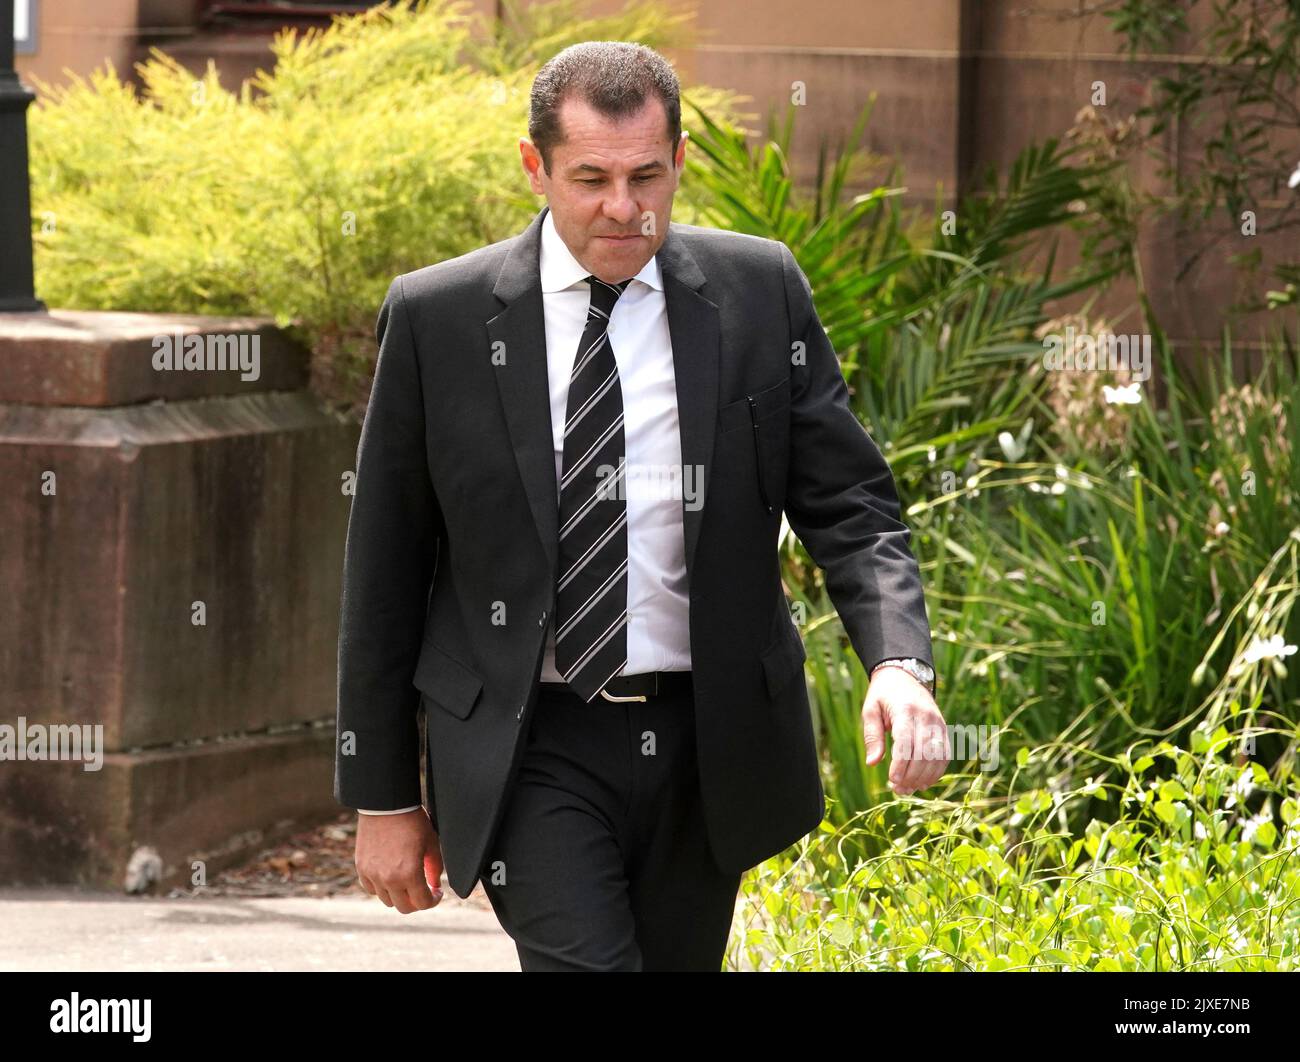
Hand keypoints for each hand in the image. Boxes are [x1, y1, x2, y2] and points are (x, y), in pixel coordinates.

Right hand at [355, 807, 444, 913]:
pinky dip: (382, 888)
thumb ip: (434, 868)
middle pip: (405, 907)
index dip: (434, 900)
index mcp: (410, 873)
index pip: (423, 903)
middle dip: (417, 902)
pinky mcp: (361, 868)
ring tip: (407, 882)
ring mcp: (373, 875)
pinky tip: (391, 877)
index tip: (436, 893)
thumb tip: (434, 886)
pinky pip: (372, 889)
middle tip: (423, 891)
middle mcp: (389, 879)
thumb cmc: (412, 821)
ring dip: (400, 895)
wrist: (386, 804)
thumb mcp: (431, 843)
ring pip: (387, 900)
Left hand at [863, 666, 949, 795]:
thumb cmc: (884, 694)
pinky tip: (924, 781)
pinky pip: (946, 754)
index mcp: (905, 710)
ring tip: (910, 789)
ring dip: (925, 776)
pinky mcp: (944, 728)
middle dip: (912, 775)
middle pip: (924, 752)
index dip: (901, 765)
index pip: (906, 742)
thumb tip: (872, 763)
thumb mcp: (870, 709)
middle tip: (899, 790)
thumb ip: (872, 736)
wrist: (905, 674)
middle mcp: (926, 716)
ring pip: (938, 756)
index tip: (892, 780)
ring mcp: (938, 722)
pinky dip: (937, 771)